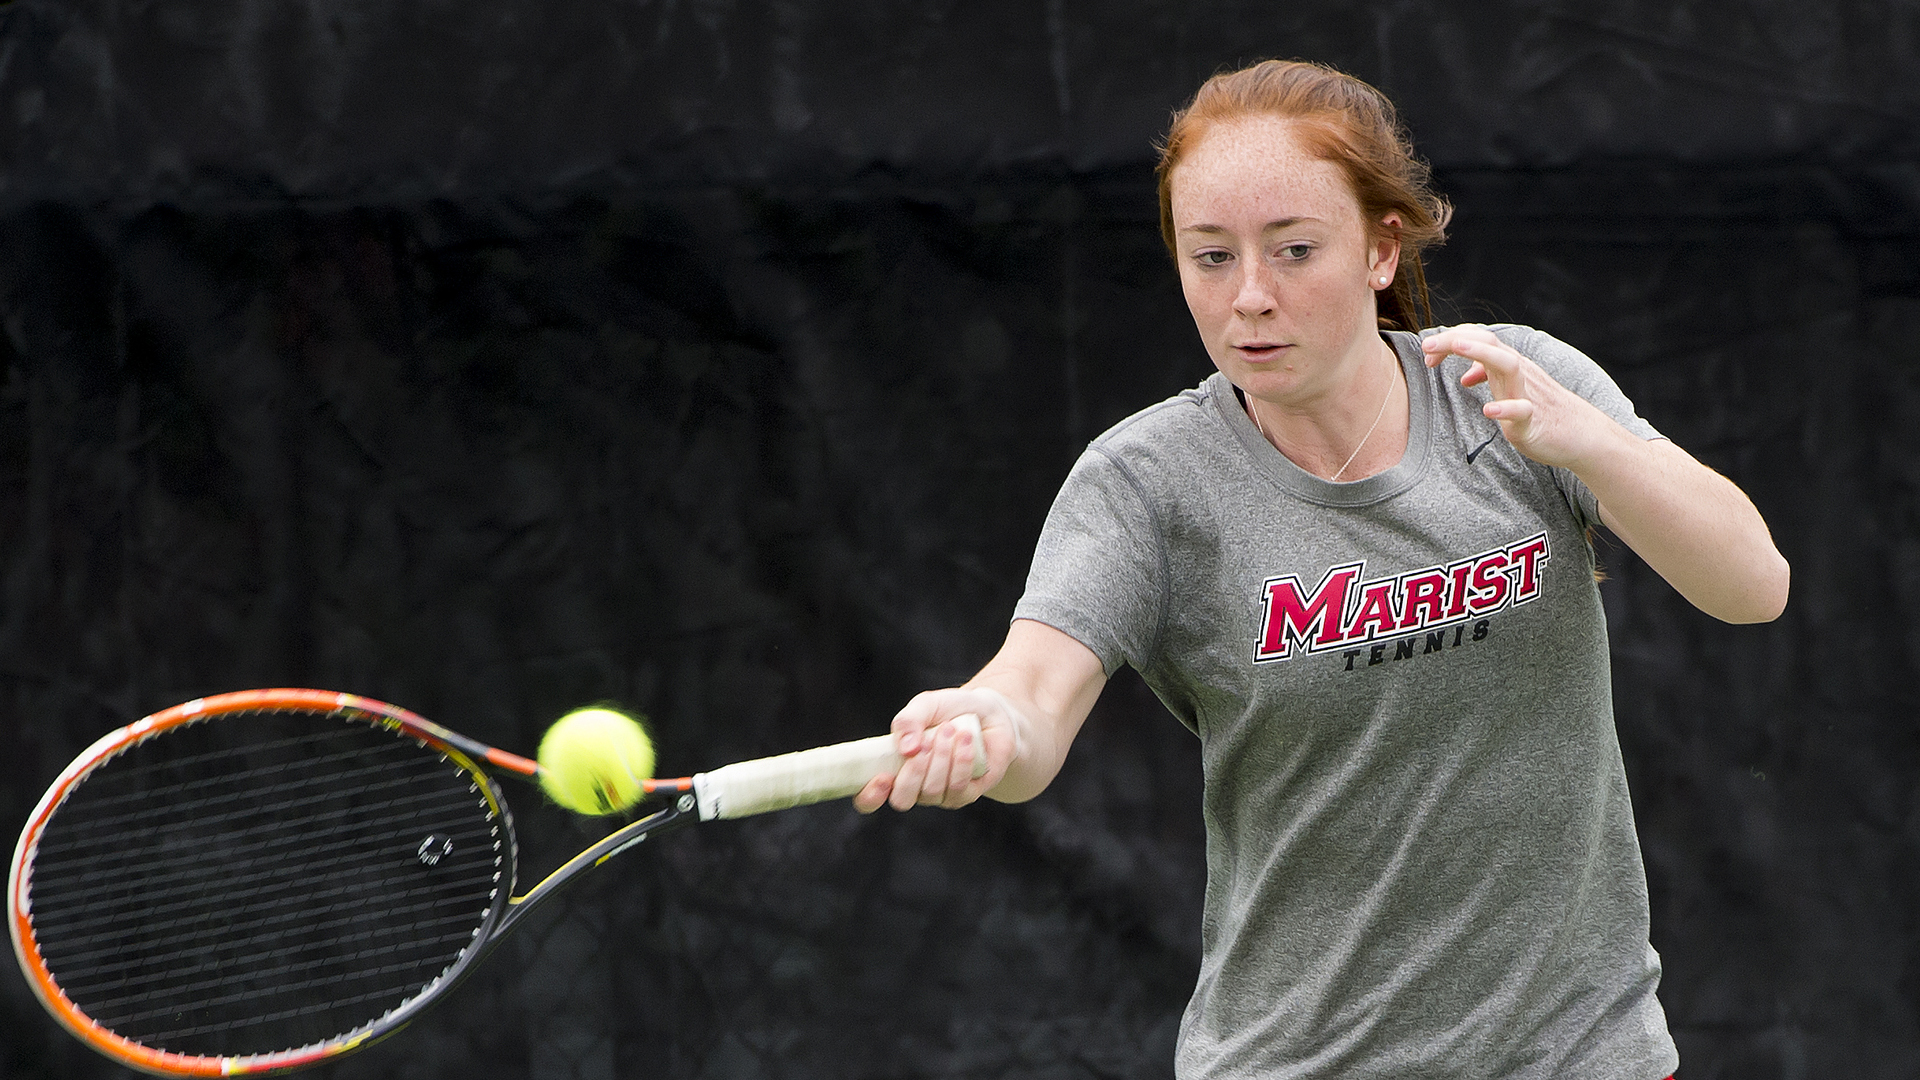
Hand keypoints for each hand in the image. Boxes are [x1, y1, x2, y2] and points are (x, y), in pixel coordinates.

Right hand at [852, 687, 1022, 811]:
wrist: (989, 712)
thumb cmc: (950, 710)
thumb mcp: (925, 705)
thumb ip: (908, 721)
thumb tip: (905, 748)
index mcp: (893, 766)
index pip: (868, 798)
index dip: (869, 796)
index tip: (882, 777)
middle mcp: (913, 786)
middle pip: (902, 799)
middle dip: (913, 771)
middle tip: (926, 741)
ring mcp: (940, 794)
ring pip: (933, 791)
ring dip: (942, 758)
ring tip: (951, 730)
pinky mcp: (966, 794)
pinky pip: (959, 788)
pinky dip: (962, 761)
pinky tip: (967, 739)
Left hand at [1421, 325, 1619, 471]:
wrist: (1579, 434)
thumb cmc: (1541, 409)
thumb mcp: (1509, 389)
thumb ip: (1488, 376)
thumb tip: (1465, 374)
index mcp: (1507, 364)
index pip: (1479, 337)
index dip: (1451, 338)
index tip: (1427, 352)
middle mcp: (1517, 372)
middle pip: (1489, 342)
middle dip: (1456, 339)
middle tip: (1426, 345)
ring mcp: (1527, 394)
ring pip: (1507, 365)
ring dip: (1481, 354)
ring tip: (1458, 349)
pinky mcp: (1534, 420)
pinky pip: (1521, 410)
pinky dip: (1505, 408)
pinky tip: (1488, 410)